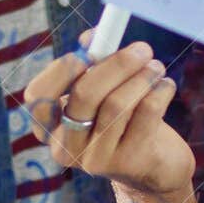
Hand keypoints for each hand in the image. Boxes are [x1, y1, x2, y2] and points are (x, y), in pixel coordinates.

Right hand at [22, 30, 192, 197]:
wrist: (152, 166)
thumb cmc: (122, 119)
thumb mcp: (103, 92)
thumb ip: (93, 62)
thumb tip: (94, 36)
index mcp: (49, 126)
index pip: (38, 95)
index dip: (61, 68)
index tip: (89, 48)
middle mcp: (65, 146)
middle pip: (83, 95)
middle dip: (116, 64)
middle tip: (142, 48)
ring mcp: (95, 158)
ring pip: (117, 104)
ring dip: (142, 76)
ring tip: (156, 67)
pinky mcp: (127, 163)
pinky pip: (145, 114)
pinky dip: (160, 92)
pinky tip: (165, 86)